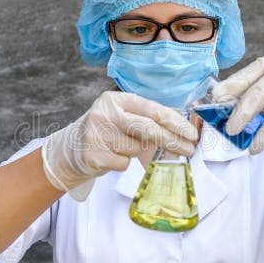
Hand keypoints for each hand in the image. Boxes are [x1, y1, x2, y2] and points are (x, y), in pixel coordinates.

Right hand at [42, 91, 198, 200]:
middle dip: (172, 141)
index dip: (175, 122)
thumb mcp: (123, 118)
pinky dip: (123, 163)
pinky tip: (111, 157)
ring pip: (136, 148)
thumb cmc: (106, 133)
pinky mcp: (93, 154)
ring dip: (137, 153)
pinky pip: (123, 163)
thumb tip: (182, 133)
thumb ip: (148, 121)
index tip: (191, 134)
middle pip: (148, 128)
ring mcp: (97, 133)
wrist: (71, 149)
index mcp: (116, 99)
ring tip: (121, 148)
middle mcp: (105, 112)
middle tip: (188, 150)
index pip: (153, 109)